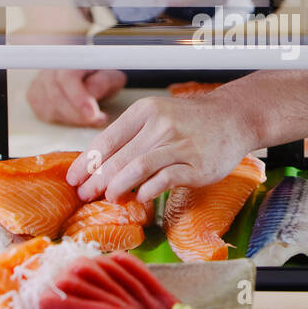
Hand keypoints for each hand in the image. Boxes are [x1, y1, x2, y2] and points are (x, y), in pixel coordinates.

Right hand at [26, 69, 125, 126]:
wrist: (85, 71)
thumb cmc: (99, 74)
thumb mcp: (110, 75)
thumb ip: (103, 82)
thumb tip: (92, 93)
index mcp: (70, 58)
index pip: (67, 78)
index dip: (78, 98)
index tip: (93, 114)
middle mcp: (49, 68)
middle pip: (56, 96)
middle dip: (78, 114)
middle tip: (98, 119)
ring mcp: (39, 82)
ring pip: (50, 108)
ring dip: (73, 118)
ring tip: (92, 117)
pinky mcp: (34, 96)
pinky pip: (44, 114)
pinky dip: (63, 119)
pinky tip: (76, 116)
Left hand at [66, 94, 254, 203]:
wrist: (233, 118)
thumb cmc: (191, 121)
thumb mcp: (158, 116)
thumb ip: (131, 136)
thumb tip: (97, 164)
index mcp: (145, 111)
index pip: (106, 139)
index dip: (86, 162)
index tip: (73, 178)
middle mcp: (161, 124)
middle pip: (118, 157)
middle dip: (96, 180)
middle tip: (85, 195)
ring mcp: (180, 145)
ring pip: (137, 168)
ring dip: (117, 187)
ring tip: (110, 198)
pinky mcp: (196, 165)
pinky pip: (164, 180)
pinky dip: (147, 191)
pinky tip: (140, 198)